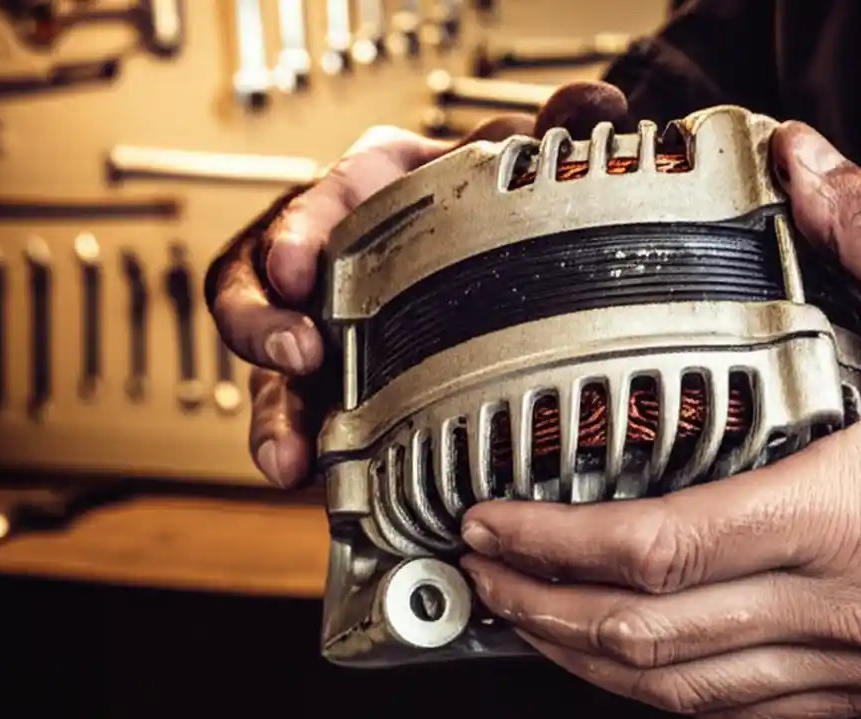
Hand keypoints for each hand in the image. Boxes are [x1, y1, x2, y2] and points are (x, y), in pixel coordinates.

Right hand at [204, 83, 629, 487]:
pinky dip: (296, 442)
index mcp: (367, 192)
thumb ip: (546, 131)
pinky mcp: (330, 381)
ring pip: (273, 363)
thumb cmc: (481, 201)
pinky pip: (300, 411)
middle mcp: (331, 259)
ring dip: (274, 410)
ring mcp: (324, 323)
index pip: (319, 201)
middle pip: (266, 285)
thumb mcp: (507, 162)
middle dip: (267, 324)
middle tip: (296, 352)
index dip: (299, 233)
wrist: (496, 254)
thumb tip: (595, 104)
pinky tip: (302, 472)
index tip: (295, 263)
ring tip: (287, 451)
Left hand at [457, 122, 860, 717]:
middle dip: (542, 613)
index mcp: (851, 515)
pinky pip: (758, 712)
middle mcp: (841, 606)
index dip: (553, 545)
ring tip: (535, 626)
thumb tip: (809, 169)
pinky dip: (681, 696)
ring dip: (595, 665)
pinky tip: (655, 673)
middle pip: (647, 643)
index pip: (657, 551)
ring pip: (692, 696)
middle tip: (480, 576)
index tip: (490, 520)